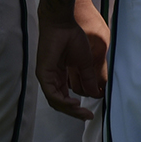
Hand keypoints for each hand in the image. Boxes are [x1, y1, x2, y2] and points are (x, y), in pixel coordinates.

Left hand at [35, 0, 107, 119]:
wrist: (63, 25)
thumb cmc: (73, 38)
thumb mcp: (85, 63)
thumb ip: (89, 78)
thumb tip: (96, 93)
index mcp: (60, 76)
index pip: (66, 97)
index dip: (77, 107)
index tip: (90, 112)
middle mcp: (51, 79)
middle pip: (60, 102)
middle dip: (74, 112)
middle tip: (87, 116)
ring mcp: (46, 77)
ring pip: (55, 101)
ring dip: (69, 109)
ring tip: (82, 112)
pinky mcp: (44, 74)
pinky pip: (52, 93)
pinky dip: (63, 101)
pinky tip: (74, 104)